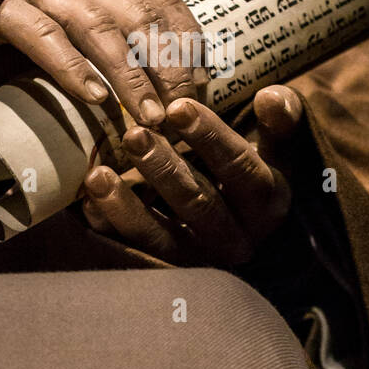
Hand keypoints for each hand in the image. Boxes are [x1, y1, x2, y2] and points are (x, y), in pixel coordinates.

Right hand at [0, 0, 206, 125]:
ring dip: (129, 75)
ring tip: (148, 119)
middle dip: (168, 66)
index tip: (201, 84)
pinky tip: (93, 99)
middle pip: (137, 14)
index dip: (186, 38)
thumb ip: (95, 47)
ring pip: (96, 25)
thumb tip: (149, 102)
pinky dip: (70, 66)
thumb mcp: (58, 28)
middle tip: (181, 114)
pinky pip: (40, 34)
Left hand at [81, 85, 305, 265]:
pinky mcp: (171, 273)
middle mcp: (239, 239)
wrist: (243, 233)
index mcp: (269, 203)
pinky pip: (138, 256)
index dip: (210, 136)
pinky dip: (113, 229)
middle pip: (200, 203)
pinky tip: (89, 204)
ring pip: (164, 236)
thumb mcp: (276, 151)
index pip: (240, 168)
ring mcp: (203, 261)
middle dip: (164, 168)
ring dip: (128, 205)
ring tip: (98, 174)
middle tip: (133, 134)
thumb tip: (271, 95)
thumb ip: (279, 122)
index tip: (177, 105)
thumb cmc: (254, 175)